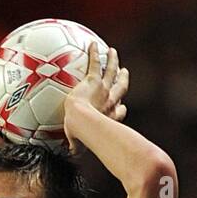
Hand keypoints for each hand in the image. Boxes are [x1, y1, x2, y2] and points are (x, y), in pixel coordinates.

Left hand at [63, 42, 128, 156]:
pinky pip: (95, 63)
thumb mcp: (80, 144)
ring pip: (112, 71)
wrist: (81, 122)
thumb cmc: (82, 136)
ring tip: (113, 52)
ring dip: (113, 61)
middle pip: (120, 88)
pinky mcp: (93, 80)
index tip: (121, 108)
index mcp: (110, 117)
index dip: (120, 110)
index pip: (119, 113)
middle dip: (123, 80)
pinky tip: (92, 43)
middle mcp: (110, 102)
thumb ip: (76, 147)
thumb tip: (71, 154)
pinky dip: (94, 53)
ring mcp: (103, 89)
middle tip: (124, 73)